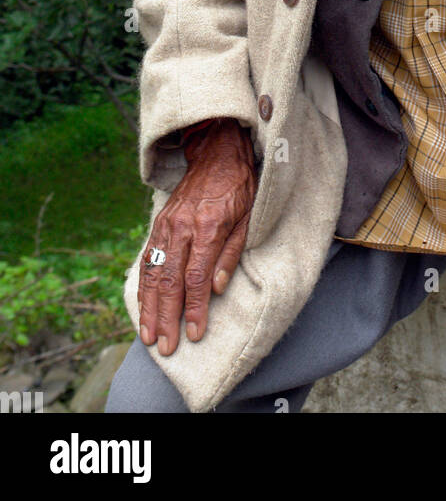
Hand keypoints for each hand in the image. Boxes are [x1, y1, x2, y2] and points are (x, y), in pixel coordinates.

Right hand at [138, 118, 256, 355]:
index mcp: (208, 226)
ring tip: (148, 336)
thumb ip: (231, 253)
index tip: (195, 334)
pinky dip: (143, 286)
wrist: (217, 153)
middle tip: (166, 347)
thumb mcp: (248, 217)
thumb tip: (217, 288)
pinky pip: (148, 259)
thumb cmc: (240, 187)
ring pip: (153, 273)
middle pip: (170, 281)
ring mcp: (167, 225)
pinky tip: (142, 306)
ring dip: (149, 308)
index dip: (195, 309)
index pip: (197, 277)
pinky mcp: (159, 223)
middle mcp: (183, 227)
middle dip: (167, 318)